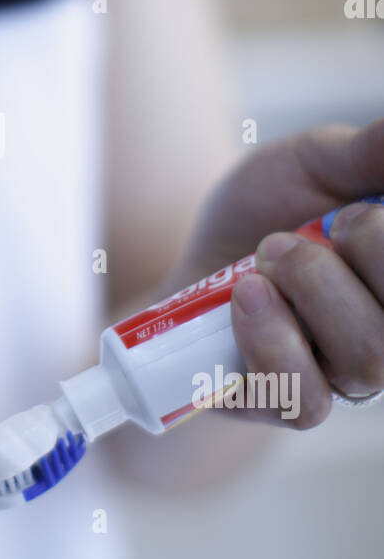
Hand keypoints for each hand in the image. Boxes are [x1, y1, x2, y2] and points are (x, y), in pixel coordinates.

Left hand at [175, 119, 383, 428]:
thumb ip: (370, 153)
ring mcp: (347, 377)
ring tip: (269, 252)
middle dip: (374, 250)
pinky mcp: (290, 405)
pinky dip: (273, 338)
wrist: (193, 259)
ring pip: (369, 359)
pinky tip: (245, 297)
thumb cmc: (267, 211)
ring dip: (314, 288)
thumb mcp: (315, 162)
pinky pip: (306, 397)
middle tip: (323, 222)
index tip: (361, 204)